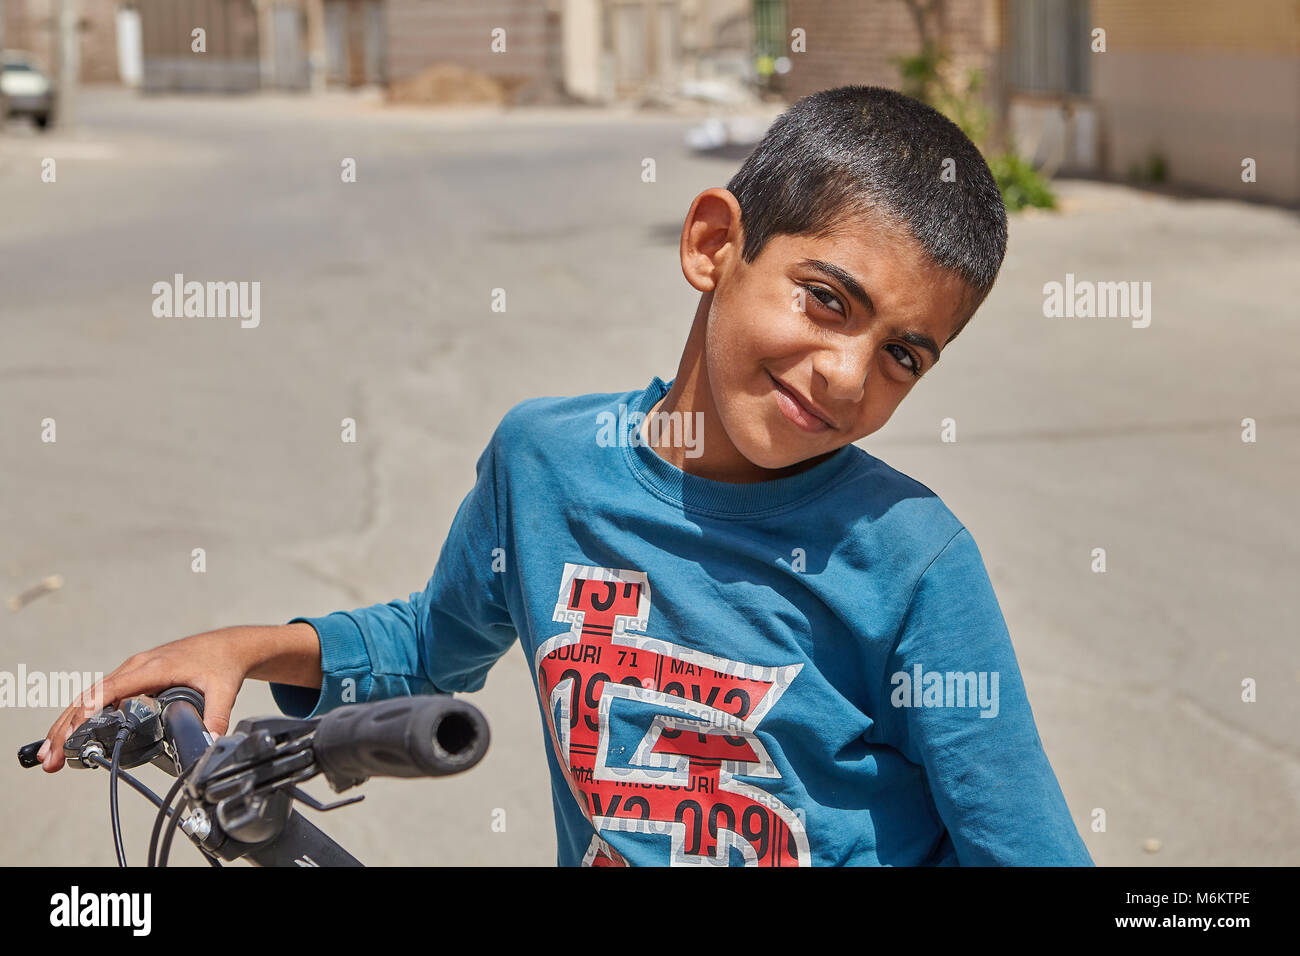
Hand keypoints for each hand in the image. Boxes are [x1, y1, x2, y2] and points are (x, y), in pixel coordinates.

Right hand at [38, 630, 252, 772]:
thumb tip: (209, 741)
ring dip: (68, 723)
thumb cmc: (222, 662)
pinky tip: (70, 735)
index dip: (88, 711)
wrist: (229, 645)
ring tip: (49, 755)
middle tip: (51, 758)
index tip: (72, 735)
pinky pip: (101, 695)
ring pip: (91, 696)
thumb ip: (217, 716)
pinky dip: (81, 714)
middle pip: (91, 695)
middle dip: (67, 727)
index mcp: (154, 668)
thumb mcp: (223, 690)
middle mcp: (137, 667)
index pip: (111, 689)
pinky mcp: (135, 676)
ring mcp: (133, 671)